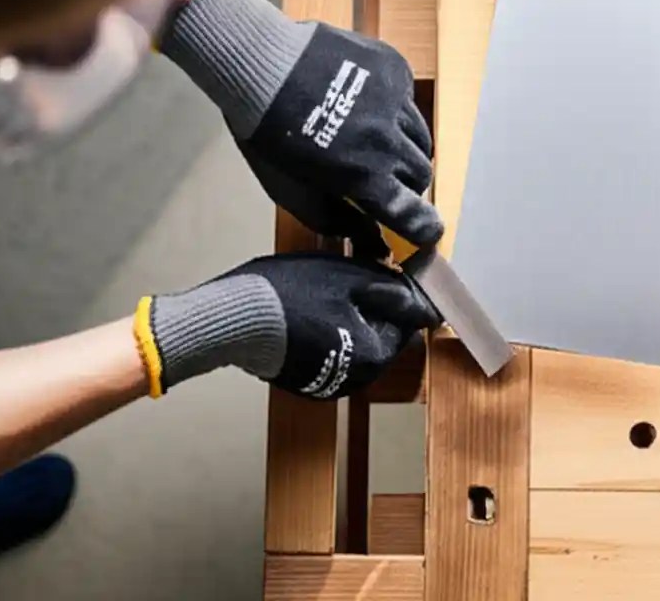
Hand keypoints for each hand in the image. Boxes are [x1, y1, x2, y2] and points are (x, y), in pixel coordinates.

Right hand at [132, 253, 438, 398]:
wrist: (232, 318)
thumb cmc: (290, 293)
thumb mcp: (351, 278)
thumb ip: (394, 292)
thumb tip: (427, 305)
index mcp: (374, 355)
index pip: (406, 324)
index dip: (395, 295)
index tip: (378, 275)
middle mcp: (357, 379)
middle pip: (382, 335)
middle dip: (371, 308)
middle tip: (344, 280)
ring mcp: (330, 384)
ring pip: (357, 344)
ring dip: (349, 319)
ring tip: (322, 294)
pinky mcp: (307, 382)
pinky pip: (332, 354)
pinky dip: (327, 334)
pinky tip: (306, 314)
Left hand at [160, 0, 440, 256]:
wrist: (260, 64)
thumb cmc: (268, 136)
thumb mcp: (292, 193)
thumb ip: (336, 221)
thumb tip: (375, 243)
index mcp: (366, 178)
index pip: (416, 216)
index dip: (426, 228)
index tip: (428, 231)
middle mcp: (389, 142)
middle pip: (423, 175)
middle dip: (408, 183)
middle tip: (384, 176)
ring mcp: (396, 102)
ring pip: (422, 139)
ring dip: (406, 148)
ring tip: (378, 141)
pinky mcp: (396, 71)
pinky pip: (409, 102)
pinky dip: (396, 111)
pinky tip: (366, 104)